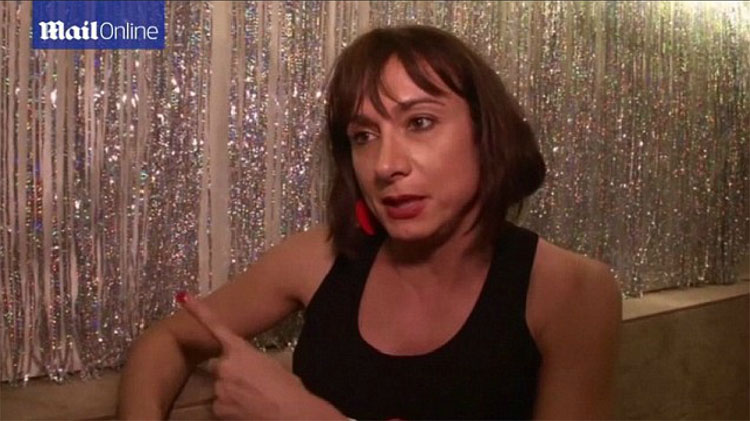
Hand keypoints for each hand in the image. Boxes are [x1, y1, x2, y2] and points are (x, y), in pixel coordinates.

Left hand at [177, 293, 317, 419]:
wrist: (291, 412)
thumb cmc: (288, 387)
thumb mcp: (270, 365)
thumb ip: (251, 362)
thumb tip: (246, 371)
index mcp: (240, 350)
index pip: (216, 327)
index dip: (198, 311)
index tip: (183, 297)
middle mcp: (225, 365)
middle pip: (221, 368)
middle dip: (232, 375)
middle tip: (253, 384)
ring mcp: (219, 388)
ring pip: (221, 389)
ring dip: (233, 393)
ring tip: (255, 399)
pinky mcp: (217, 409)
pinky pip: (221, 406)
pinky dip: (231, 409)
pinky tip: (248, 411)